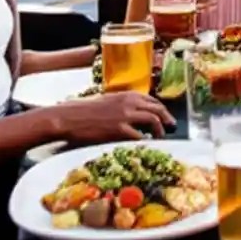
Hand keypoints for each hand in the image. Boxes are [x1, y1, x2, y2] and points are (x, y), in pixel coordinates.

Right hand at [50, 92, 174, 143]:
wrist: (69, 117)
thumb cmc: (84, 111)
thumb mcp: (108, 101)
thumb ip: (123, 105)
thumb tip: (136, 114)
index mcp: (126, 94)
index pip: (152, 100)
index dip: (161, 110)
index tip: (165, 117)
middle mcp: (129, 102)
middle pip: (158, 108)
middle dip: (167, 118)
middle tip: (171, 127)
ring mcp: (125, 115)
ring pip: (153, 119)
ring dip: (160, 129)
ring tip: (161, 137)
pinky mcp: (119, 129)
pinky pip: (140, 135)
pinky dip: (145, 140)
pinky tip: (145, 144)